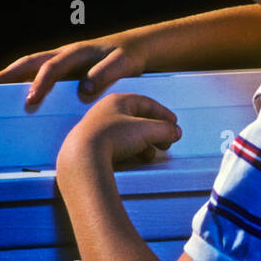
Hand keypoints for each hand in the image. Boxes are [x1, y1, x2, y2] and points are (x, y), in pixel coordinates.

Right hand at [0, 34, 147, 110]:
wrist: (132, 49)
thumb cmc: (128, 57)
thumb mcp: (124, 64)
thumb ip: (106, 74)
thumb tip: (84, 90)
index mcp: (76, 53)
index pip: (53, 68)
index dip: (40, 83)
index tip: (30, 100)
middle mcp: (64, 54)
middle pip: (30, 62)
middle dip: (8, 74)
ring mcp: (61, 61)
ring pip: (30, 66)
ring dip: (10, 77)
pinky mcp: (62, 70)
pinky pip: (37, 74)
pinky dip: (22, 82)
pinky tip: (14, 97)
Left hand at [56, 93, 182, 177]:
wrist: (83, 158)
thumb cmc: (114, 137)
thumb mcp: (146, 130)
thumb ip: (165, 129)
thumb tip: (176, 132)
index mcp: (117, 101)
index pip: (146, 102)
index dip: (163, 113)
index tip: (174, 124)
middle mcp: (105, 111)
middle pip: (137, 119)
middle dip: (155, 131)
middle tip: (167, 142)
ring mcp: (97, 129)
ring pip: (127, 134)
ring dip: (144, 143)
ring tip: (152, 155)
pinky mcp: (92, 146)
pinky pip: (116, 145)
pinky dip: (131, 151)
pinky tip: (137, 160)